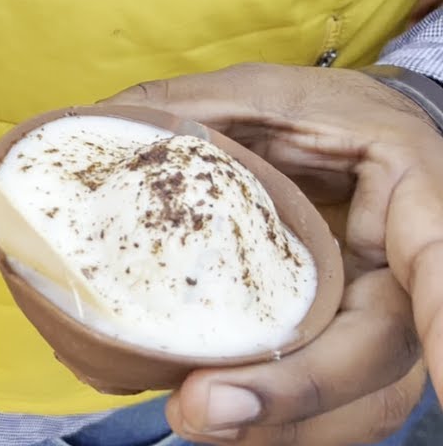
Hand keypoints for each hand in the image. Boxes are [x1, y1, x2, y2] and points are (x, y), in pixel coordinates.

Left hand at [104, 63, 441, 443]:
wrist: (354, 139)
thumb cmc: (316, 114)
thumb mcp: (258, 94)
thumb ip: (191, 109)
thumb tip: (97, 126)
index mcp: (408, 186)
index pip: (438, 263)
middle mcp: (416, 265)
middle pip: (379, 352)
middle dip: (295, 392)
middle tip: (201, 408)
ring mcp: (388, 314)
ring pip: (362, 400)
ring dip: (280, 424)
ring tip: (195, 418)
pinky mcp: (352, 346)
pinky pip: (334, 409)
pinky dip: (274, 425)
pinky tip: (211, 418)